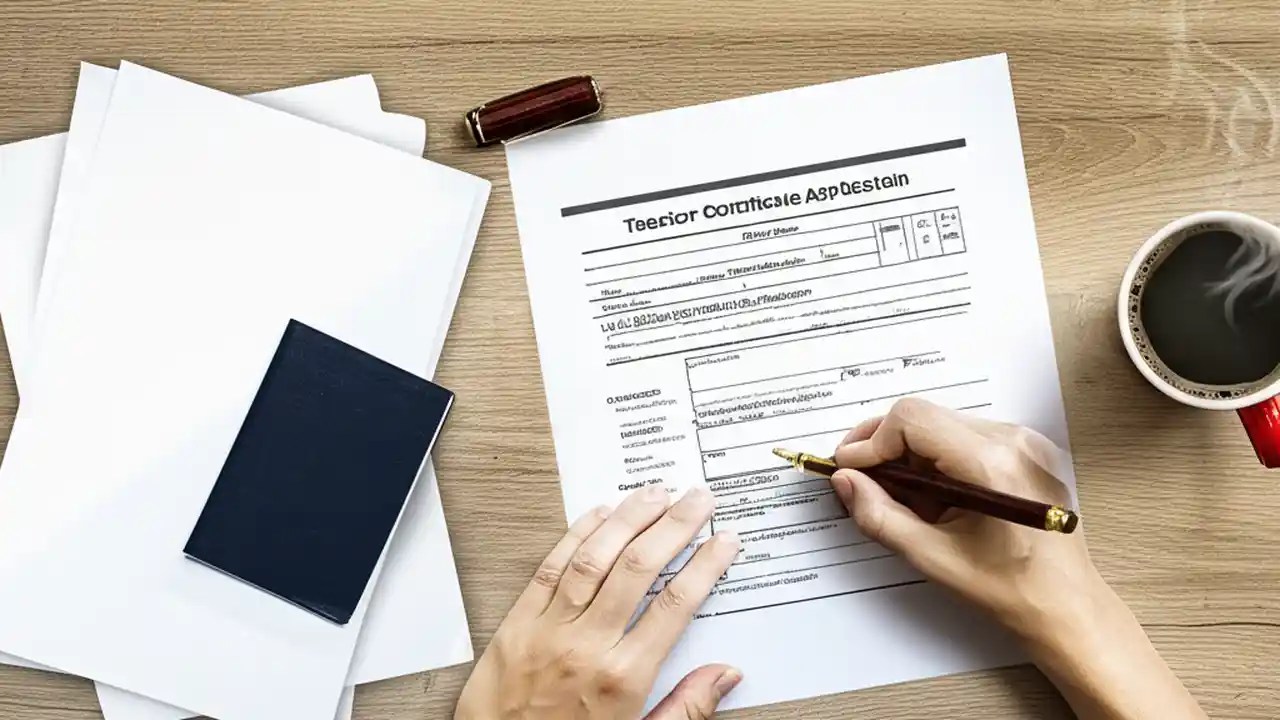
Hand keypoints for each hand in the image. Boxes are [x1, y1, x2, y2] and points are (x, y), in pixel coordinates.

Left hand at [455, 485, 742, 719]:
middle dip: (674, 526)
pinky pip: (550, 568)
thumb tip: (726, 674)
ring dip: (629, 519)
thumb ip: (686, 708)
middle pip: (639, 568)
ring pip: (595, 558)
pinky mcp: (516, 624)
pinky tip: (599, 515)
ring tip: (654, 493)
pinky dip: (576, 535)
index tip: (723, 542)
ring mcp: (549, 630)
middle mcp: (586, 646)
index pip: (676, 604)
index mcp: (622, 678)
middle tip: (698, 499)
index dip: (705, 565)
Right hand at [829, 398, 1097, 643]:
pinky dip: (937, 460)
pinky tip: (934, 498)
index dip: (870, 442)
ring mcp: (1024, 442)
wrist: (1068, 607)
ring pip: (941, 425)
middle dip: (884, 447)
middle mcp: (1013, 441)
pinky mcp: (1026, 450)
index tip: (849, 469)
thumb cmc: (1013, 590)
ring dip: (909, 456)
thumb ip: (881, 516)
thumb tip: (846, 482)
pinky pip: (965, 437)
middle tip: (860, 479)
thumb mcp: (934, 558)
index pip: (912, 419)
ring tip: (904, 500)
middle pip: (924, 416)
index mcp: (992, 464)